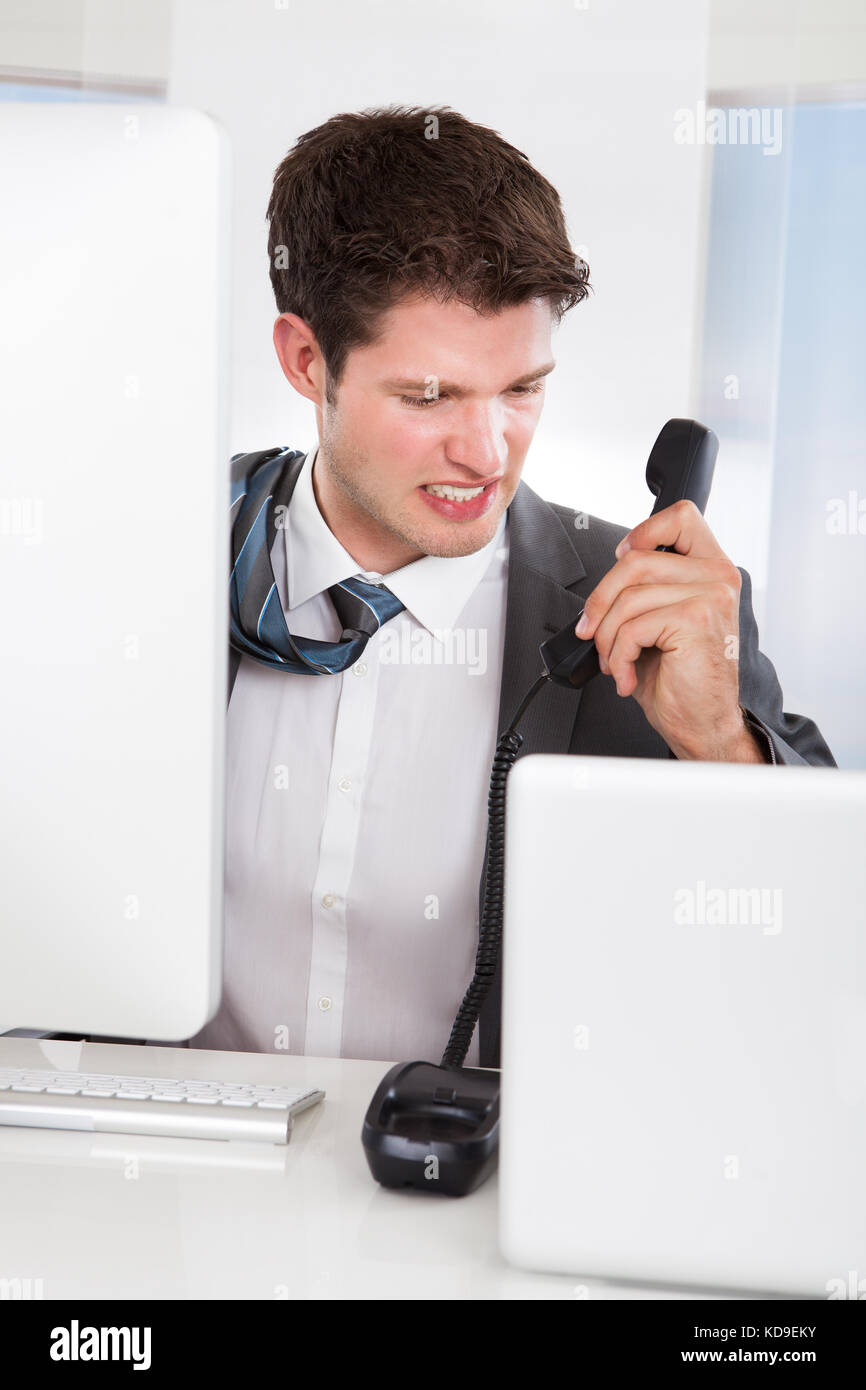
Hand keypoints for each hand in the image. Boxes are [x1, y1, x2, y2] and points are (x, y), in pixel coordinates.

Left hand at [574, 499, 762, 760]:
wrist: (704, 724)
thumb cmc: (683, 679)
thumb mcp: (662, 621)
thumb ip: (647, 589)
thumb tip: (606, 580)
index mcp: (712, 570)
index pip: (681, 516)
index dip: (644, 532)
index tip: (620, 559)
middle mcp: (717, 578)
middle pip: (636, 560)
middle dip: (601, 601)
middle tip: (594, 632)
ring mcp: (710, 596)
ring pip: (629, 597)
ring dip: (608, 637)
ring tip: (615, 661)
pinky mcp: (695, 620)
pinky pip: (632, 626)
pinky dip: (619, 656)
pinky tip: (627, 675)